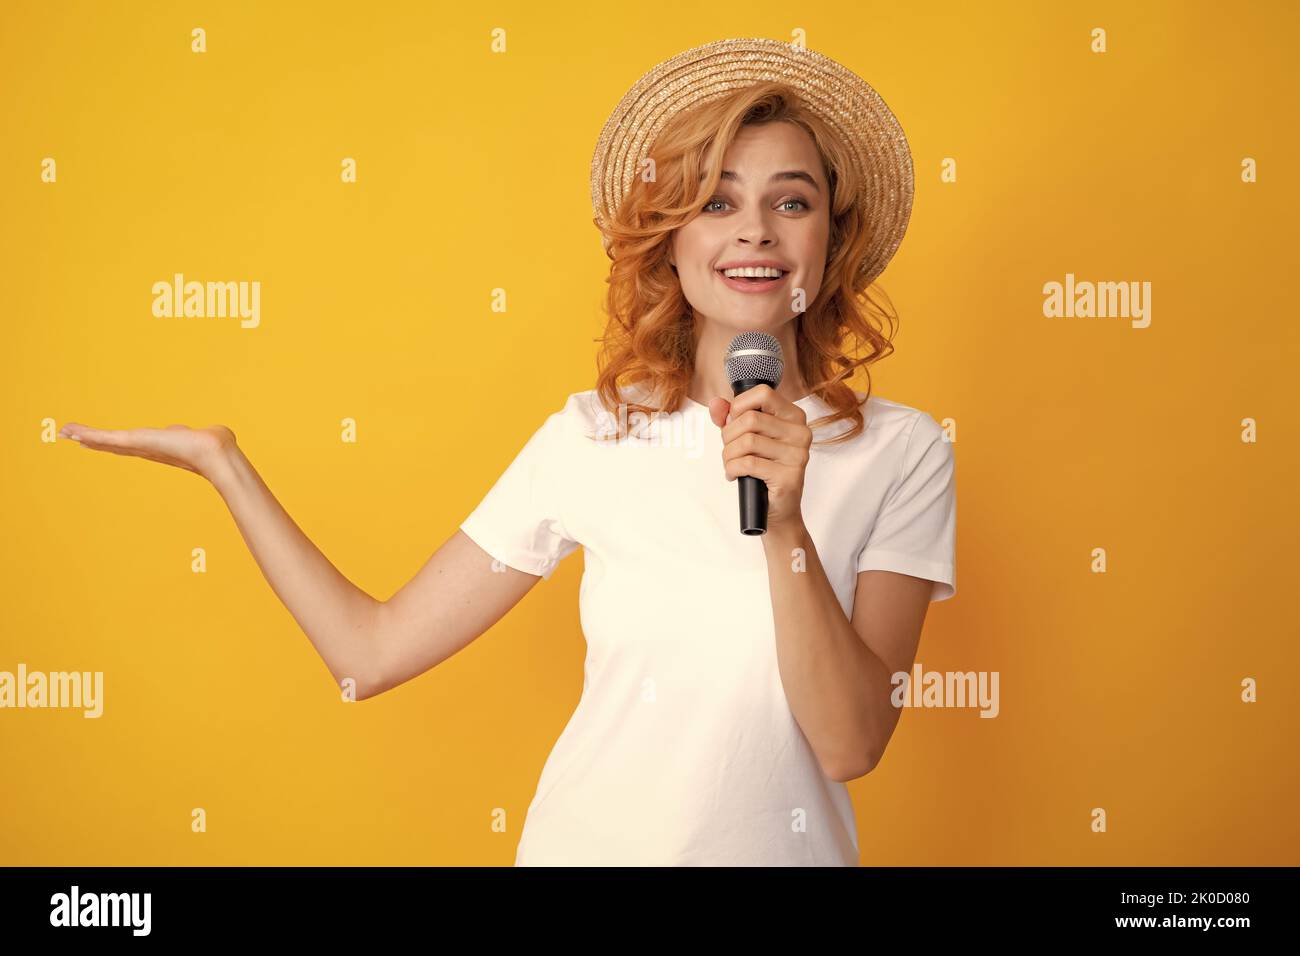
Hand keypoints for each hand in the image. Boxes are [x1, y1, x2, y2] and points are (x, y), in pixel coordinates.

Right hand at [57, 421, 237, 480]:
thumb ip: (205, 434)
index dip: (113, 443)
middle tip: (71, 436)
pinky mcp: (134, 442)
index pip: (130, 445)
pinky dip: (88, 434)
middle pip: (112, 445)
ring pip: (105, 441)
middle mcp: (145, 449)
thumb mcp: (204, 436)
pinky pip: (106, 438)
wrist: (212, 451)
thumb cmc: (215, 444)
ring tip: (65, 432)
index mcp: (158, 447)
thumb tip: (215, 432)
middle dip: (92, 441)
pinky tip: (73, 431)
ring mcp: (138, 446)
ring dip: (85, 436)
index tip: (97, 441)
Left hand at [709, 384, 810, 531]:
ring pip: (747, 441)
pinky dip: (732, 469)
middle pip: (750, 419)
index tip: (734, 422)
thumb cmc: (763, 469)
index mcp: (794, 416)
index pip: (763, 392)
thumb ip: (730, 417)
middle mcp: (801, 432)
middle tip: (729, 450)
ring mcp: (798, 454)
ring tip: (731, 464)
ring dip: (729, 455)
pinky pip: (748, 463)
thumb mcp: (745, 436)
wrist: (779, 509)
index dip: (739, 406)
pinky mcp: (789, 476)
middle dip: (729, 435)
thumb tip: (714, 403)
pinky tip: (734, 475)